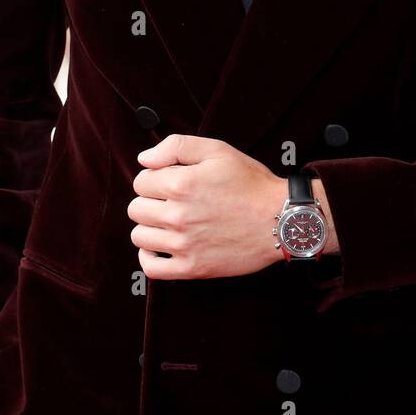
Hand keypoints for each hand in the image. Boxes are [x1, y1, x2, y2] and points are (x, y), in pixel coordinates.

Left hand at [127, 133, 299, 280]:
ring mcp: (184, 244)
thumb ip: (176, 146)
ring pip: (139, 236)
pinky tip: (162, 246)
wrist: (280, 219)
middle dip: (150, 201)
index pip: (140, 181)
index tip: (171, 181)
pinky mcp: (192, 268)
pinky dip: (149, 257)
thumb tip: (144, 159)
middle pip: (135, 209)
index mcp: (181, 184)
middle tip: (171, 201)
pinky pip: (151, 268)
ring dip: (150, 227)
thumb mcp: (218, 150)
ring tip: (169, 222)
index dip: (154, 178)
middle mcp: (178, 215)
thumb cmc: (251, 184)